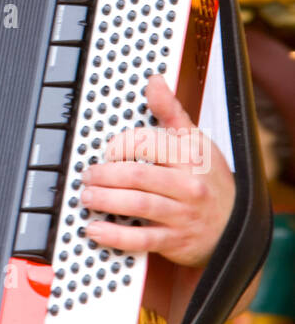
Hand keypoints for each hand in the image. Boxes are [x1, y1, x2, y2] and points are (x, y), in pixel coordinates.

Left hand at [79, 75, 234, 267]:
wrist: (235, 227)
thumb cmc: (211, 180)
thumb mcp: (196, 141)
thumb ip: (171, 112)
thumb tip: (154, 82)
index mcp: (189, 157)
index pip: (147, 144)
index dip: (120, 145)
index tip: (107, 150)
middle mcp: (187, 186)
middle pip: (137, 176)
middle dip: (105, 174)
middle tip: (88, 175)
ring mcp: (181, 215)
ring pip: (137, 205)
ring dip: (105, 200)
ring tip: (87, 196)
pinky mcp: (174, 241)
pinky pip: (140, 239)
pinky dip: (114, 236)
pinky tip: (95, 229)